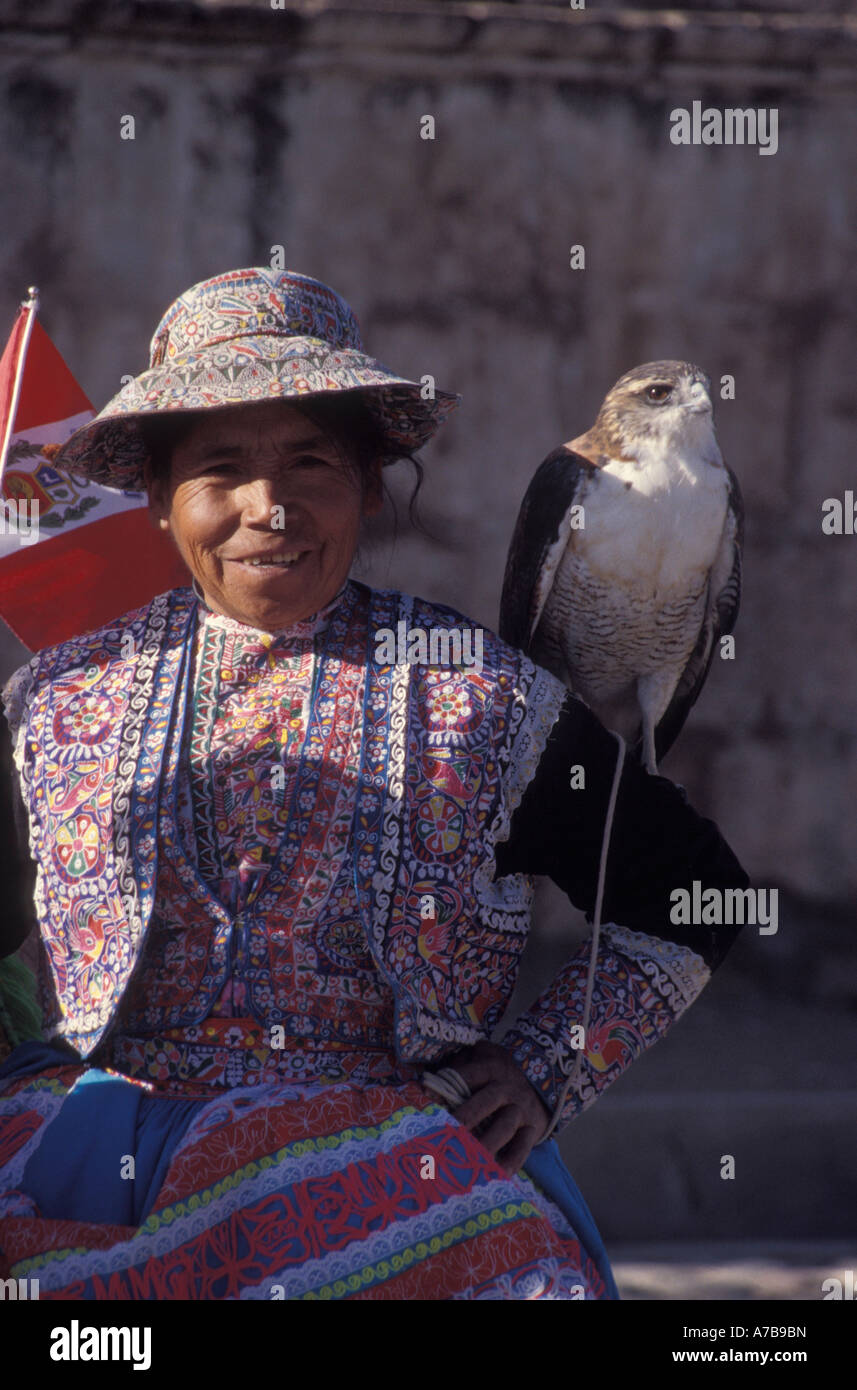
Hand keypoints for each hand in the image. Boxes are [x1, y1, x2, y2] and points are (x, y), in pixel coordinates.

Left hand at [434, 1040, 551, 1174]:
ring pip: (504, 1127)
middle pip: (487, 1101)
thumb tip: (431, 1083)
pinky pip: (522, 1147)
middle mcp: (507, 1089)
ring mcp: (521, 1110)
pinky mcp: (533, 1129)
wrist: (544, 1080)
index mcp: (491, 1069)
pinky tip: (498, 1174)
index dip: (448, 1085)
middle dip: (467, 1116)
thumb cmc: (500, 1072)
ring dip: (486, 1143)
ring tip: (470, 1159)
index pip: (469, 1075)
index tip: (426, 1097)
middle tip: (448, 1133)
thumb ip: (461, 1064)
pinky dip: (511, 1162)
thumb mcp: (484, 1056)